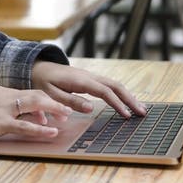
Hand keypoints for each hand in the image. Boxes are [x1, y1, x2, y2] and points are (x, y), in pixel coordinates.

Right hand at [0, 84, 71, 139]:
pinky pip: (23, 126)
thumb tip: (22, 117)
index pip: (28, 93)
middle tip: (67, 110)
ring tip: (65, 116)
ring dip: (51, 110)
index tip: (53, 108)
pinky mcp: (0, 123)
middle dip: (52, 102)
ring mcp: (3, 109)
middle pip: (34, 95)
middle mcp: (5, 97)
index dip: (43, 101)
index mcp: (2, 91)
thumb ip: (3, 107)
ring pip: (33, 105)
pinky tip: (50, 132)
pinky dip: (39, 129)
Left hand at [32, 60, 146, 117]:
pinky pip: (109, 85)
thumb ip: (70, 101)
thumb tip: (91, 109)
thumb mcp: (52, 94)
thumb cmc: (44, 82)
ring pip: (114, 84)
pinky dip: (121, 92)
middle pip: (115, 86)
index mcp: (81, 80)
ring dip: (128, 96)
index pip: (104, 92)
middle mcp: (89, 76)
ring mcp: (91, 76)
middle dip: (130, 99)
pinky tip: (126, 101)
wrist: (39, 67)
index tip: (127, 115)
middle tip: (142, 113)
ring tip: (139, 109)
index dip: (117, 104)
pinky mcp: (90, 79)